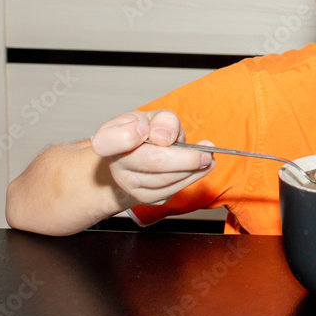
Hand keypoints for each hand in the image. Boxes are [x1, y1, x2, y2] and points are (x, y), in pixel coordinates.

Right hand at [90, 110, 214, 206]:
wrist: (136, 157)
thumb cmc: (143, 133)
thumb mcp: (151, 117)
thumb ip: (162, 120)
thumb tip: (165, 137)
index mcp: (108, 139)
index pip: (108, 142)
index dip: (127, 136)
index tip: (143, 129)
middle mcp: (115, 165)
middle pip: (153, 162)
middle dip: (186, 157)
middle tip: (206, 151)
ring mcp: (129, 185)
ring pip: (167, 179)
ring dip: (193, 169)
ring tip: (207, 156)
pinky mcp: (145, 198)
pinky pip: (172, 190)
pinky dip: (191, 178)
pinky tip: (200, 167)